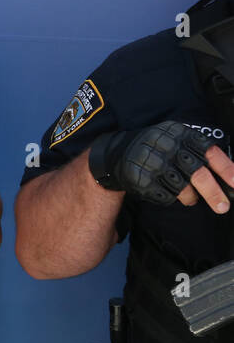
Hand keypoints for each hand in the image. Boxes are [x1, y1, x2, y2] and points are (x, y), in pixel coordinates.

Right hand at [93, 121, 228, 208]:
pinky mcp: (141, 178)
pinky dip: (171, 198)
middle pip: (198, 174)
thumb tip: (232, 178)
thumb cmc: (160, 147)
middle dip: (213, 193)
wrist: (119, 150)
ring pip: (183, 189)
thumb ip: (201, 153)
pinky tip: (168, 191)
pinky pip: (165, 196)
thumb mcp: (179, 140)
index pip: (209, 153)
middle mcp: (168, 148)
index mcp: (182, 135)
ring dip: (191, 197)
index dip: (226, 169)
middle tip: (223, 207)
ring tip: (191, 197)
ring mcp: (153, 163)